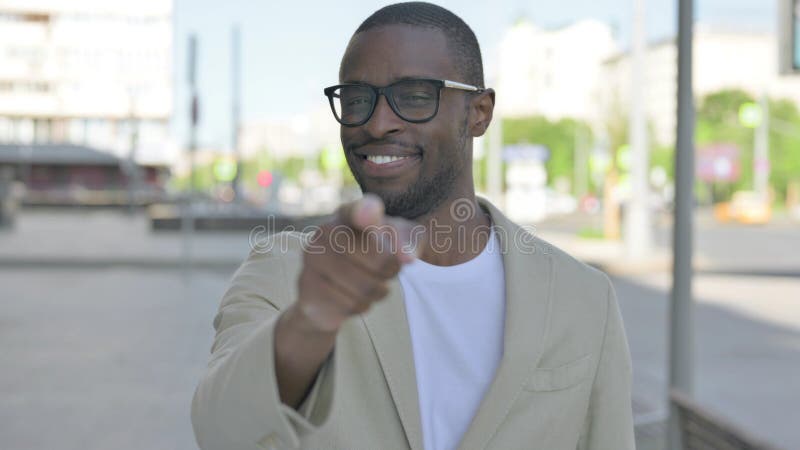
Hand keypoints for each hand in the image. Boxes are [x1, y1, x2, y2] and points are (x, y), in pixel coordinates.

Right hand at [292, 194, 421, 332]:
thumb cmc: (376, 255)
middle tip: (385, 272)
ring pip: (365, 288)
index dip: (366, 212)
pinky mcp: (307, 288)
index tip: (370, 214)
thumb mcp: (400, 242)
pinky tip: (351, 297)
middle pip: (379, 259)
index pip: (359, 210)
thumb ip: (408, 241)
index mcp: (349, 213)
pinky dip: (359, 306)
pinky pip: (350, 305)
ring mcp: (312, 260)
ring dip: (376, 293)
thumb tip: (408, 257)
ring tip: (368, 285)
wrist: (336, 288)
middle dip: (390, 272)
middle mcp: (325, 232)